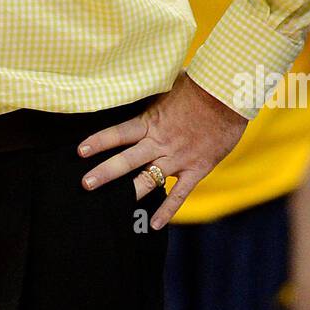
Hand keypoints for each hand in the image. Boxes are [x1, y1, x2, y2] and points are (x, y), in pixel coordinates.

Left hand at [76, 70, 247, 228]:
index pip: (118, 134)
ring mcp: (178, 158)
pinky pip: (179, 194)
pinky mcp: (196, 169)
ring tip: (110, 208)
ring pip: (148, 179)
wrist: (228, 96)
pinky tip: (155, 225)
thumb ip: (148, 95)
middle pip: (127, 161)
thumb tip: (129, 85)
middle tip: (85, 184)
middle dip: (104, 173)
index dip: (99, 142)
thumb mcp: (167, 85)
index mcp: (151, 121)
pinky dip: (167, 210)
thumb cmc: (198, 85)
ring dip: (129, 193)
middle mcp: (160, 142)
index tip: (80, 151)